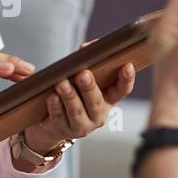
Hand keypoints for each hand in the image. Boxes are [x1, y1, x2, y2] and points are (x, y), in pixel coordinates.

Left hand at [21, 44, 136, 154]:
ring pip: (76, 111)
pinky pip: (59, 117)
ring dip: (69, 96)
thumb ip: (84, 61)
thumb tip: (86, 47)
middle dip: (89, 87)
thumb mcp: (78, 78)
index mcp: (107, 100)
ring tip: (62, 84)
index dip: (127, 79)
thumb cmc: (69, 93)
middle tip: (83, 74)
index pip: (122, 91)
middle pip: (96, 102)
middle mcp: (98, 115)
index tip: (127, 65)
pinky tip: (52, 97)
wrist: (49, 124)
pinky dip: (55, 106)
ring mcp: (81, 126)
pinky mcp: (62, 130)